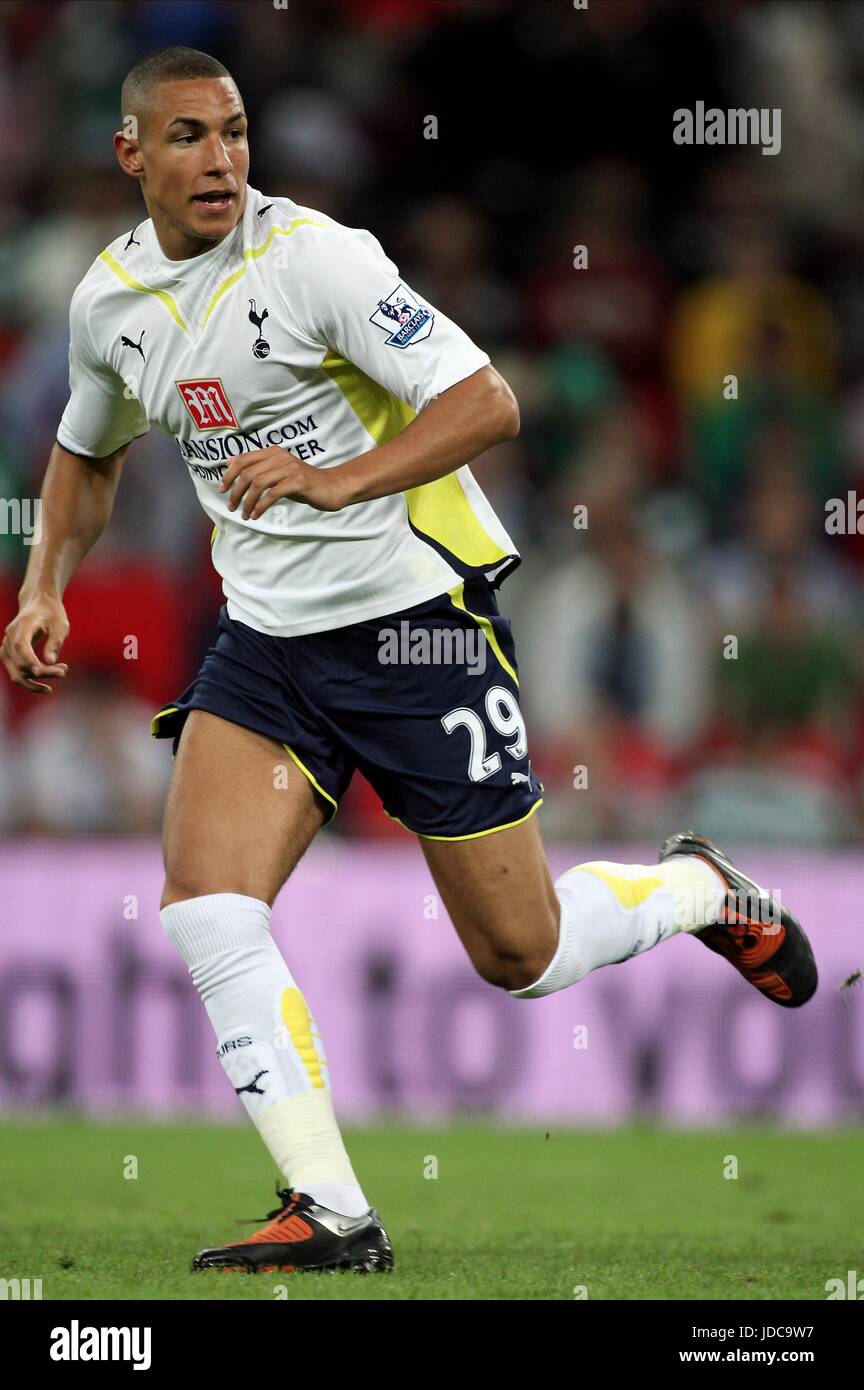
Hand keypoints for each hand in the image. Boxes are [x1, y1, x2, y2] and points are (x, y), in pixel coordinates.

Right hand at [1, 595, 69, 692]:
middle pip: (21, 662)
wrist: (38, 604)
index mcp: (22, 625)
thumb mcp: (61, 625)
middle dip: (43, 671)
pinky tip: (46, 687)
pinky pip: (16, 673)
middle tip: (64, 670)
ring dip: (37, 679)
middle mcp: (10, 636)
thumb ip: (55, 642)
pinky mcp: (8, 655)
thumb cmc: (52, 613)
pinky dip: (31, 681)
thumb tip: (50, 661)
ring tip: (61, 673)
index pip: (20, 645)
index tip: (41, 672)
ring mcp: (6, 647)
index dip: (28, 659)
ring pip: (17, 672)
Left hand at [217, 446, 347, 518]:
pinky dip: (261, 506)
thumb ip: (257, 467)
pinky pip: (273, 494)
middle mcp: (280, 457)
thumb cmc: (303, 482)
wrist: (332, 487)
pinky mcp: (298, 482)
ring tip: (244, 514)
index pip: (243, 459)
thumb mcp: (278, 472)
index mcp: (273, 452)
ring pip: (258, 483)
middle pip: (248, 473)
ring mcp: (290, 469)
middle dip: (236, 492)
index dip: (229, 474)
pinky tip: (256, 515)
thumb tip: (230, 461)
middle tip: (231, 506)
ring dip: (247, 501)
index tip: (222, 490)